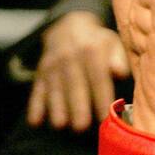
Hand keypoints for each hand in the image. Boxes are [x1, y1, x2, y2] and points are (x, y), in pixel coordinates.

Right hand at [27, 11, 130, 131]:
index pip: (98, 77)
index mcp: (91, 50)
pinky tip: (34, 122)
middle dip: (77, 106)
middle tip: (81, 127)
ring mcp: (52, 65)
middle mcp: (69, 57)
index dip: (102, 97)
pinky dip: (35, 106)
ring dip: (56, 107)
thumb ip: (118, 59)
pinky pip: (37, 90)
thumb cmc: (98, 43)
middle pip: (75, 84)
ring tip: (60, 125)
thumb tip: (119, 72)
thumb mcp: (112, 44)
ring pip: (55, 89)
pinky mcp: (40, 74)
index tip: (105, 117)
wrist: (67, 27)